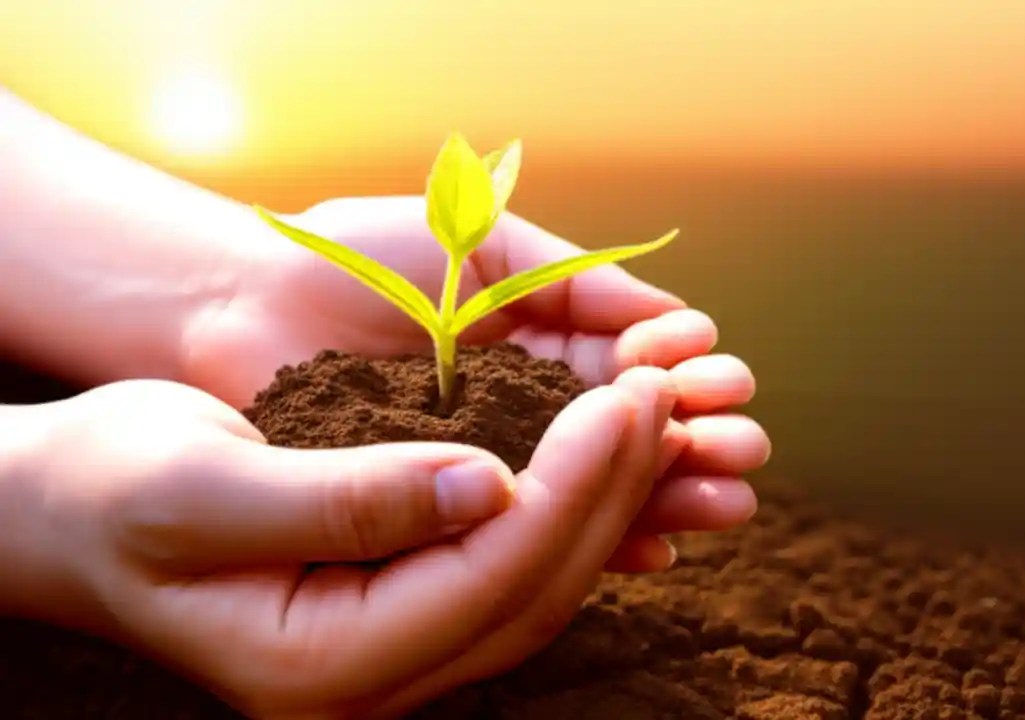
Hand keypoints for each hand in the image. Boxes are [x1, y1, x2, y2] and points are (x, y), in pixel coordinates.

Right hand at [7, 370, 677, 717]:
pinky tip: (600, 447)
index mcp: (322, 666)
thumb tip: (494, 484)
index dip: (573, 487)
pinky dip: (568, 505)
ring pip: (538, 583)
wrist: (74, 516)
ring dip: (605, 495)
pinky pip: (513, 568)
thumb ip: (349, 499)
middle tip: (661, 390)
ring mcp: (395, 654)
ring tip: (647, 405)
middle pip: (534, 588)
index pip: (490, 578)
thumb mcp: (207, 488)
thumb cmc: (114, 492)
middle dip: (611, 487)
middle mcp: (374, 681)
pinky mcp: (407, 612)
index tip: (624, 397)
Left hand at [181, 197, 769, 570]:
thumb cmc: (359, 254)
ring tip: (725, 504)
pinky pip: (528, 534)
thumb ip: (573, 278)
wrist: (245, 300)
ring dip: (663, 496)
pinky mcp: (446, 510)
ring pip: (591, 487)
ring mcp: (491, 462)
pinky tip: (651, 547)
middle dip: (690, 443)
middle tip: (744, 452)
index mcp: (541, 339)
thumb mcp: (480, 242)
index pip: (630, 366)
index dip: (680, 375)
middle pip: (626, 434)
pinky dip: (591, 541)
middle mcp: (527, 407)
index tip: (722, 381)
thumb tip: (675, 317)